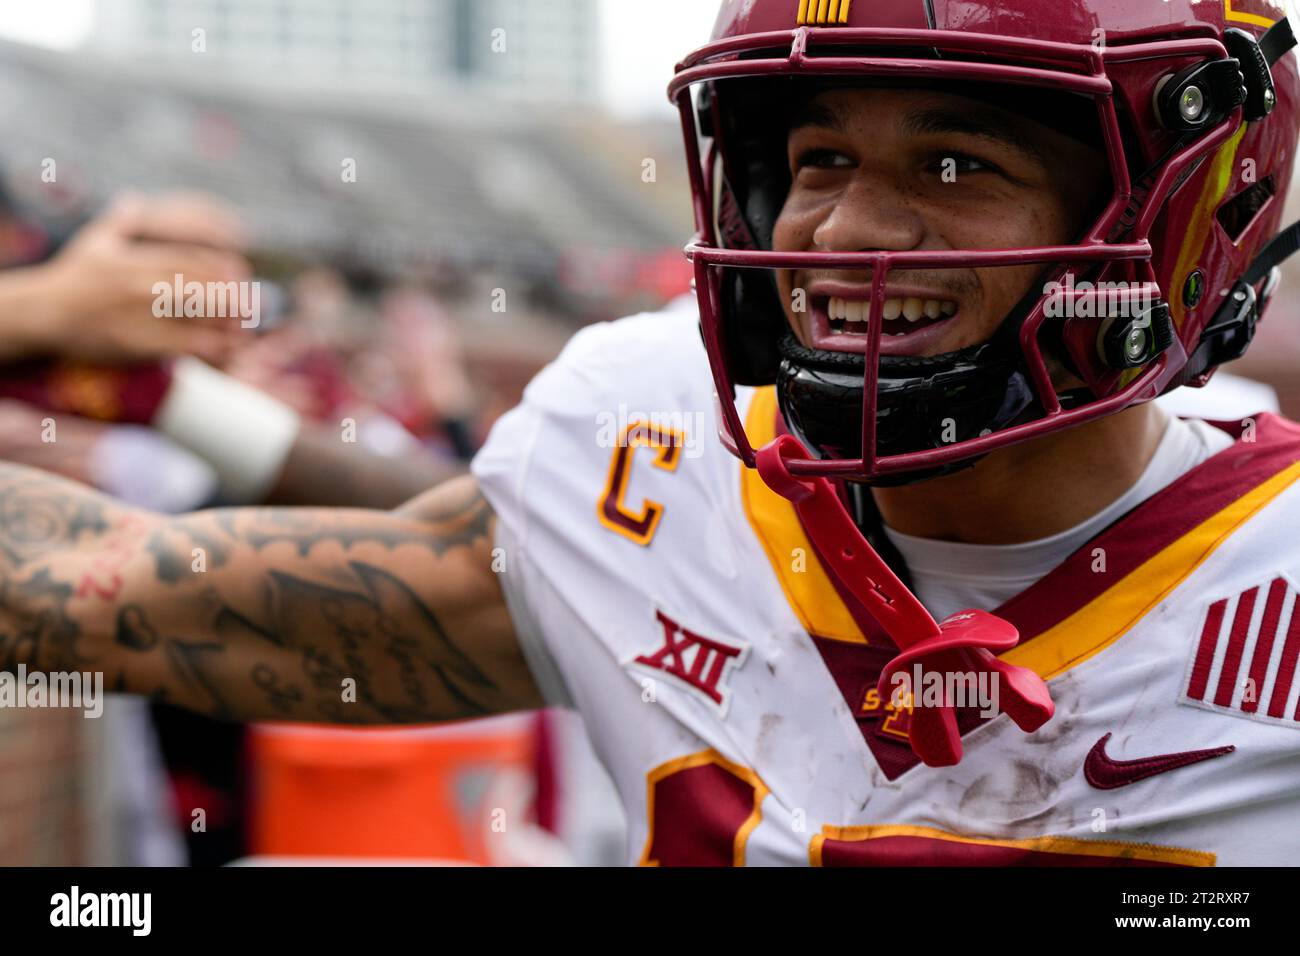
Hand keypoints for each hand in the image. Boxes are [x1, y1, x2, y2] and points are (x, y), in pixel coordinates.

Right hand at [26, 192, 251, 364]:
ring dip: (229, 323)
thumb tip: (133, 199)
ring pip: (200, 318)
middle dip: (232, 295)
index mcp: (139, 261)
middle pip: (203, 288)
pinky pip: (188, 346)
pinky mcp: (141, 344)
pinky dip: (213, 346)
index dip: (223, 268)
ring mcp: (143, 315)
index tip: (241, 273)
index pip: (193, 261)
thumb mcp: (95, 242)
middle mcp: (143, 286)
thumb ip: (121, 221)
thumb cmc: (71, 278)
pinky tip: (226, 347)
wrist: (42, 314)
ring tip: (243, 327)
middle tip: (250, 303)